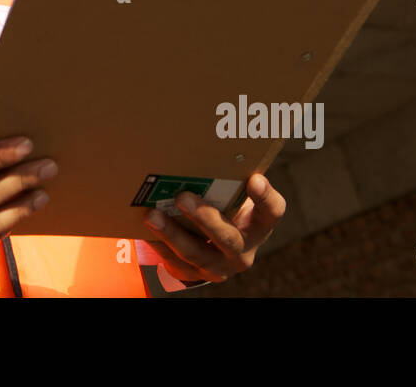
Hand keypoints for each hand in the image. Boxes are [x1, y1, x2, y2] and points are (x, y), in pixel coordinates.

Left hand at [142, 174, 285, 285]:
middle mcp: (243, 250)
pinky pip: (174, 263)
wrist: (210, 242)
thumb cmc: (222, 204)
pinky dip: (158, 245)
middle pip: (228, 237)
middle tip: (182, 197)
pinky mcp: (194, 275)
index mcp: (259, 224)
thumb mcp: (232, 193)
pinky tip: (143, 229)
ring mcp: (219, 266)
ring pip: (196, 254)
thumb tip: (204, 140)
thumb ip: (227, 175)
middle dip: (204, 218)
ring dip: (172, 234)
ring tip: (152, 214)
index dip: (265, 196)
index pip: (272, 211)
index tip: (254, 178)